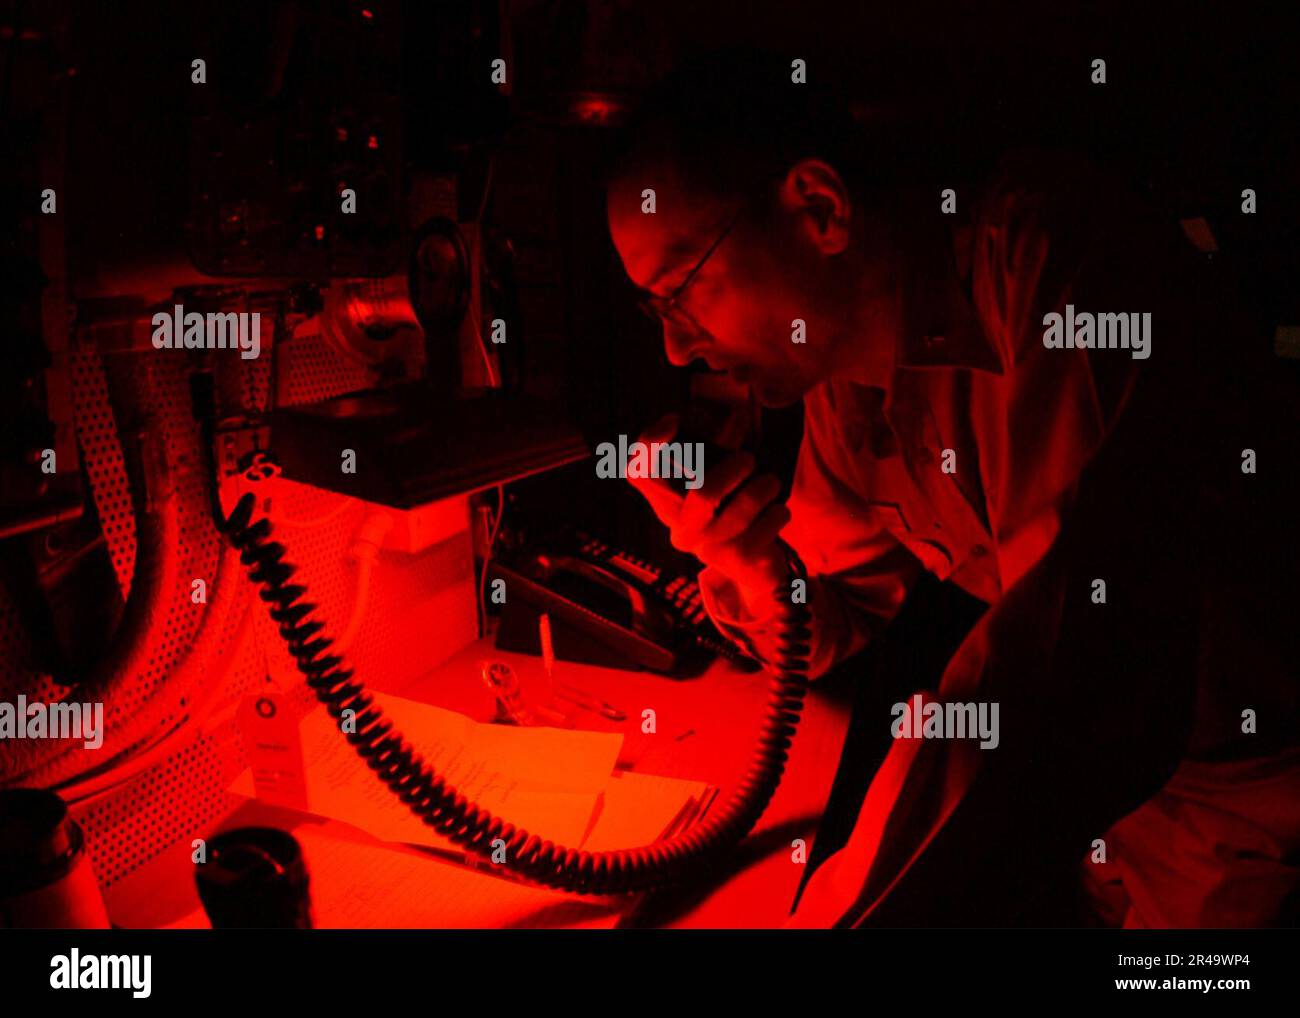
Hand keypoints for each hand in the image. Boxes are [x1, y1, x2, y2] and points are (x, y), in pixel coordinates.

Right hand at [627, 413, 790, 610]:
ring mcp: (708, 548)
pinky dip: (777, 514)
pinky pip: (763, 530)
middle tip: (748, 459)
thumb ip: (721, 444)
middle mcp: (681, 528)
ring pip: (739, 512)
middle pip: (703, 495)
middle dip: (733, 469)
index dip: (650, 444)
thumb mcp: (719, 477)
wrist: (753, 569)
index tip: (675, 420)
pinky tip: (778, 512)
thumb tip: (736, 412)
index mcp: (667, 503)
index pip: (638, 472)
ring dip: (762, 489)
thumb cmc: (732, 511)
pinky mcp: (738, 562)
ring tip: (770, 483)